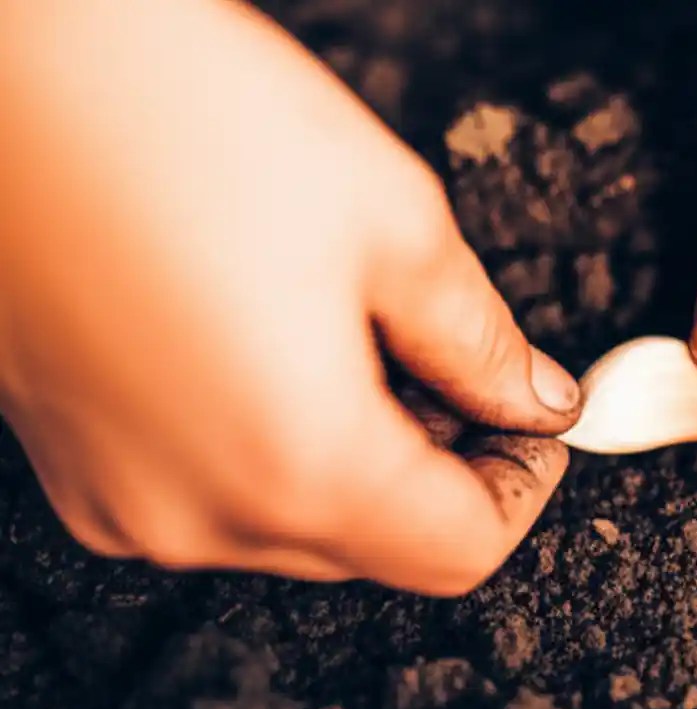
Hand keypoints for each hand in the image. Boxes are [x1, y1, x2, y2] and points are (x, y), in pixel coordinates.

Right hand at [0, 0, 579, 596]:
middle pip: (379, 542)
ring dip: (363, 451)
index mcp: (296, 465)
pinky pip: (214, 490)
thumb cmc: (180, 116)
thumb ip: (480, 341)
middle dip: (446, 464)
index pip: (459, 548)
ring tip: (366, 331)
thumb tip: (536, 398)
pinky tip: (282, 340)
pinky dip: (278, 440)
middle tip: (466, 365)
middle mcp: (198, 514)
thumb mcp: (389, 221)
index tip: (539, 420)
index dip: (522, 486)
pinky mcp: (74, 457)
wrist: (2, 69)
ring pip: (296, 519)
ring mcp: (121, 495)